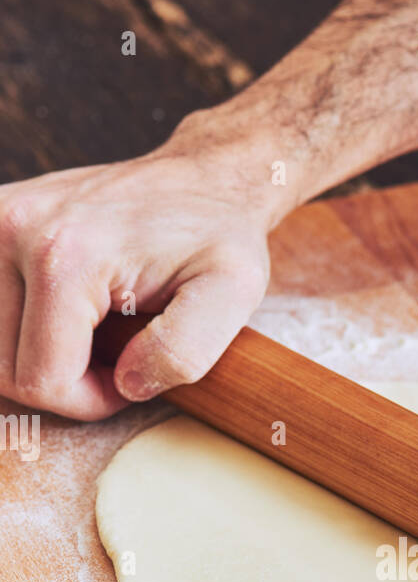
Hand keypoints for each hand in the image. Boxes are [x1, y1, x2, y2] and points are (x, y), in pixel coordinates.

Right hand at [0, 122, 281, 420]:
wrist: (204, 180)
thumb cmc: (220, 236)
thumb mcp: (231, 294)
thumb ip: (184, 350)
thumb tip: (127, 384)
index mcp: (65, 256)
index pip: (42, 380)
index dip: (90, 401)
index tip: (133, 374)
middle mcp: (14, 229)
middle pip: (7, 368)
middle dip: (65, 384)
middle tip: (119, 357)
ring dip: (42, 358)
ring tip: (96, 336)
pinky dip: (23, 331)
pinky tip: (67, 317)